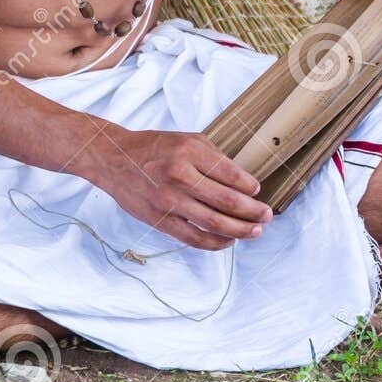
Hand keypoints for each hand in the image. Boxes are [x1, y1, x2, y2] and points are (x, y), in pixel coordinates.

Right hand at [92, 130, 273, 250]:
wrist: (114, 159)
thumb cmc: (154, 148)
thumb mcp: (186, 139)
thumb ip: (213, 156)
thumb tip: (243, 180)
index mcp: (189, 152)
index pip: (230, 174)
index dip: (249, 186)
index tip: (259, 191)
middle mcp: (180, 176)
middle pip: (226, 201)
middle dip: (252, 211)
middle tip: (267, 216)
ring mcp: (169, 201)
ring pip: (213, 223)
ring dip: (239, 230)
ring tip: (255, 231)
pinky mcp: (160, 220)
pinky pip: (193, 238)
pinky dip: (215, 242)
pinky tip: (228, 240)